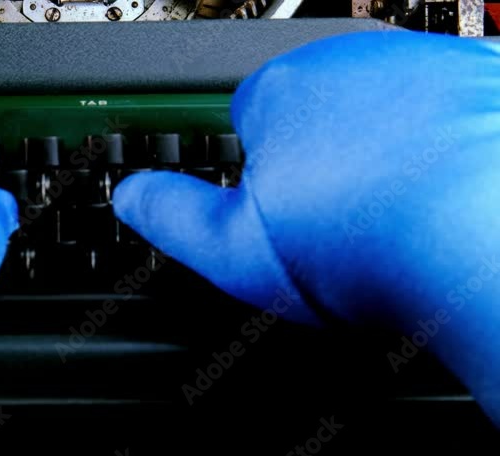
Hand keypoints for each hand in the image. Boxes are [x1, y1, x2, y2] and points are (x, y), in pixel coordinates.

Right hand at [114, 30, 499, 423]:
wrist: (494, 245)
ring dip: (394, 145)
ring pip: (396, 104)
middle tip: (337, 221)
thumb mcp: (234, 252)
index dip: (260, 169)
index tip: (277, 207)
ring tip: (401, 214)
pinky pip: (462, 109)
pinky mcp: (495, 83)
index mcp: (285, 91)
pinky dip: (457, 143)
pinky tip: (454, 192)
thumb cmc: (372, 246)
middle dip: (326, 153)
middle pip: (324, 106)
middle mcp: (359, 62)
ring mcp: (435, 66)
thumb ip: (172, 217)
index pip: (251, 115)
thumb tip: (132, 198)